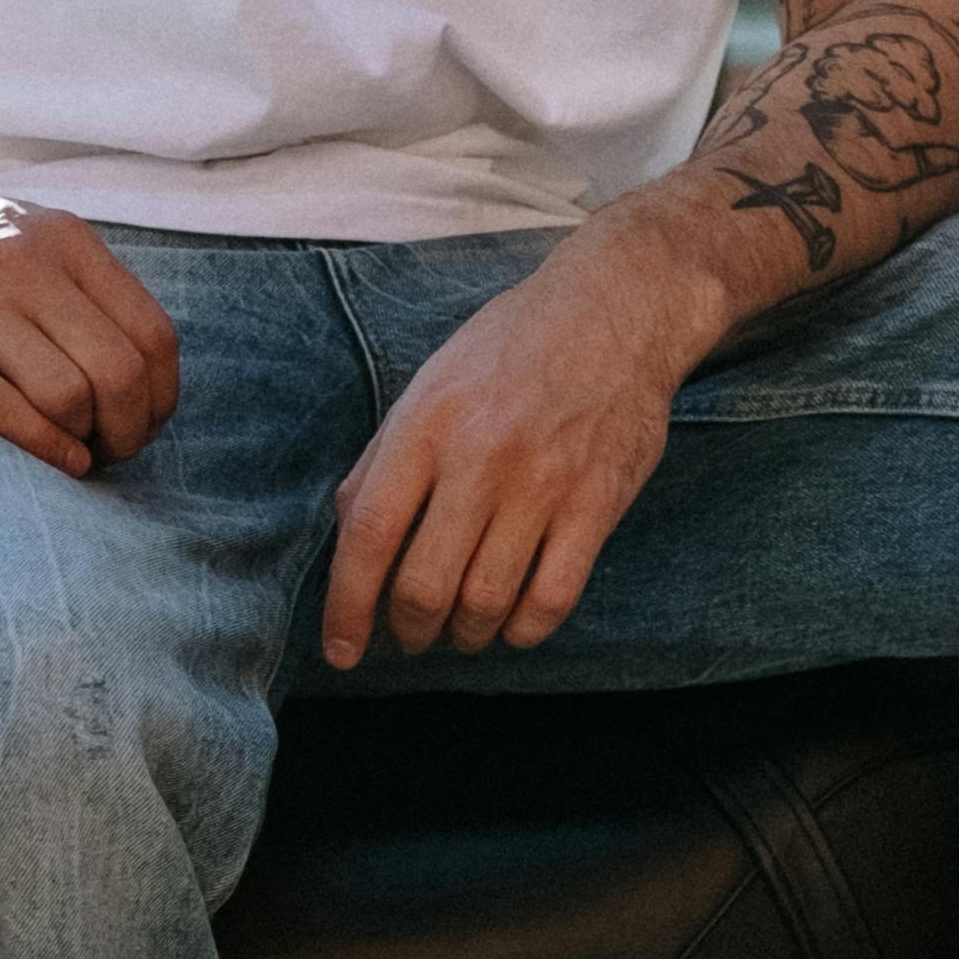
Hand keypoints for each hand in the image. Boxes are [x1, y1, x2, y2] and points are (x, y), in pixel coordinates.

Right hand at [0, 179, 178, 477]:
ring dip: (85, 442)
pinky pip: (1, 406)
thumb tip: (147, 374)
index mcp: (64, 242)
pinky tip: (59, 463)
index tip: (144, 424)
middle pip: (119, 370)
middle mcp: (24, 265)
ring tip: (79, 455)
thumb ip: (83, 288)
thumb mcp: (27, 239)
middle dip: (131, 429)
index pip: (152, 335)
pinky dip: (43, 447)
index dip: (161, 397)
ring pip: (66, 393)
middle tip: (114, 451)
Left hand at [323, 230, 712, 664]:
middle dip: (408, 630)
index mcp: (426, 425)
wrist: (616, 308)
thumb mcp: (431, 382)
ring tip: (462, 629)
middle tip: (411, 634)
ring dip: (465, 635)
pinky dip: (524, 631)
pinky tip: (514, 625)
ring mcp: (543, 482)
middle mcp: (480, 457)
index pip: (368, 535)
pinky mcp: (598, 502)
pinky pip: (552, 599)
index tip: (341, 650)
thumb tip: (346, 532)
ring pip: (486, 602)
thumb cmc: (512, 347)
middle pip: (424, 586)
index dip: (347, 607)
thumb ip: (383, 457)